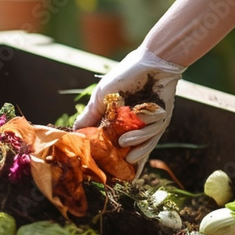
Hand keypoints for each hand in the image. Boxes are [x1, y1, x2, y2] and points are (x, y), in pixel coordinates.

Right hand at [73, 47, 184, 167]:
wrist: (151, 64)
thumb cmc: (124, 77)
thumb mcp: (101, 99)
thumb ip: (89, 117)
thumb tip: (73, 134)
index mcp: (117, 123)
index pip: (110, 145)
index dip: (104, 157)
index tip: (95, 167)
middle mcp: (132, 128)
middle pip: (128, 152)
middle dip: (120, 163)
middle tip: (111, 170)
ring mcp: (147, 126)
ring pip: (141, 145)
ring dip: (134, 146)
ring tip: (123, 144)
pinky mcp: (161, 122)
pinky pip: (153, 135)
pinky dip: (145, 135)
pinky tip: (136, 132)